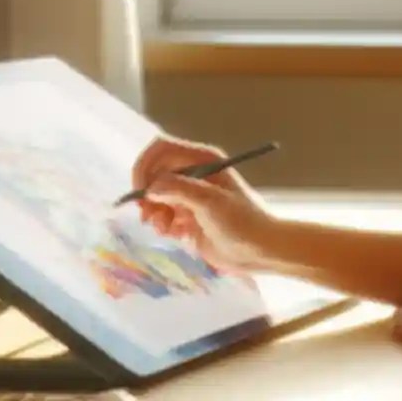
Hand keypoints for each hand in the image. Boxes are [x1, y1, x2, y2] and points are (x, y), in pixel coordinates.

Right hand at [133, 136, 274, 271]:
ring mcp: (190, 196)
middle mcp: (194, 173)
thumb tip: (150, 189)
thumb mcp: (211, 202)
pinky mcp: (188, 217)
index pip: (161, 149)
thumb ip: (179, 190)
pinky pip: (163, 215)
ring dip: (154, 213)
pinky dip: (163, 225)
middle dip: (147, 194)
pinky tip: (176, 235)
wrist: (260, 251)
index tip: (142, 191)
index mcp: (202, 159)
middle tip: (147, 215)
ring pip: (156, 197)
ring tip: (164, 229)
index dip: (146, 166)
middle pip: (155, 173)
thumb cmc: (242, 222)